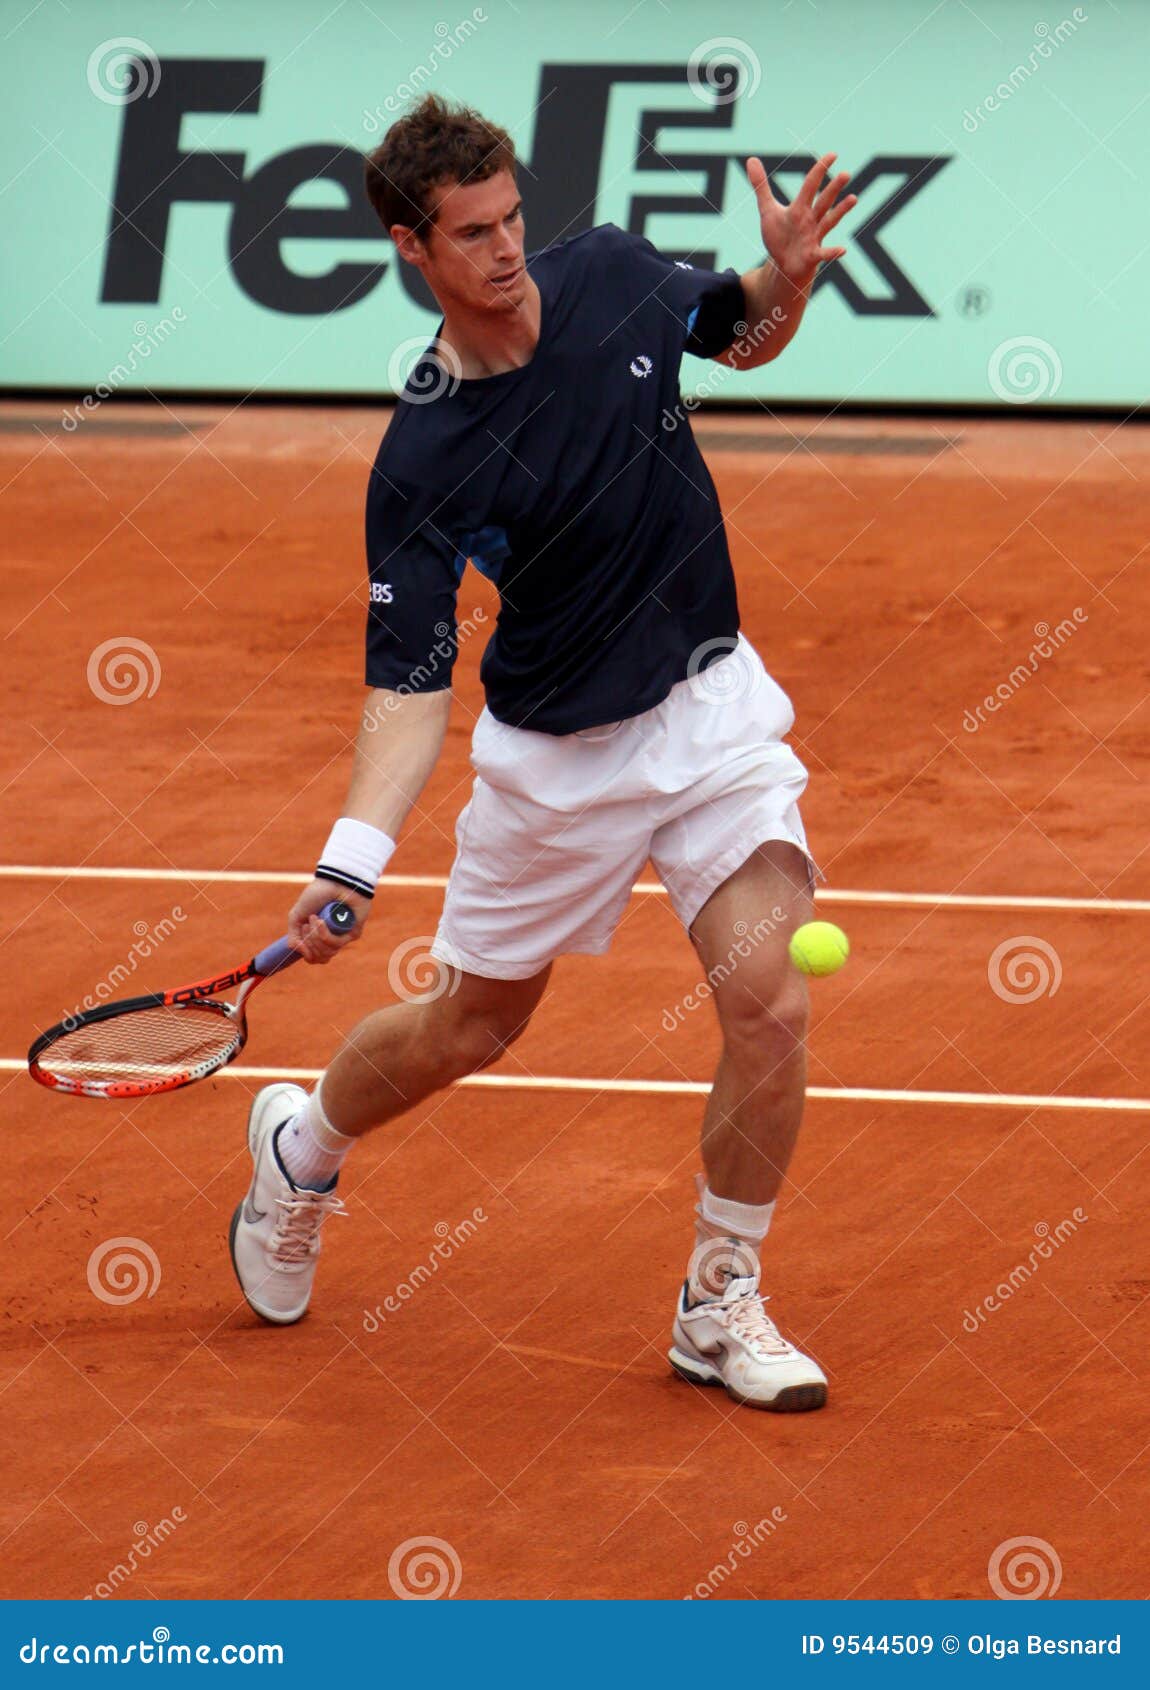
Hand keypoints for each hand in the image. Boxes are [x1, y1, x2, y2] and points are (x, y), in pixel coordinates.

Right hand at [288, 878, 370, 963]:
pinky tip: (322, 921)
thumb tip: (302, 954)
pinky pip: (336, 944)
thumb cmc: (317, 895)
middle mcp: (332, 939)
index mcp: (319, 937)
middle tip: (307, 924)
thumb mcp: (296, 917)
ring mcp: (343, 937)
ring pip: (326, 953)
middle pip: (319, 958)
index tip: (302, 930)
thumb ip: (293, 937)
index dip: (305, 952)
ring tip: (315, 918)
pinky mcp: (353, 934)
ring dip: (315, 937)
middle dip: (309, 942)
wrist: (334, 881)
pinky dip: (324, 933)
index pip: (313, 958)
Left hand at [747, 153, 856, 286]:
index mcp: (799, 207)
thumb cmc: (779, 236)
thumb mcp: (767, 210)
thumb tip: (751, 159)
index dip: (820, 170)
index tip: (833, 155)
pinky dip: (832, 252)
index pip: (811, 184)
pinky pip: (824, 253)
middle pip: (823, 201)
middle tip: (846, 173)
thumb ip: (761, 186)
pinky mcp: (812, 256)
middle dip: (833, 188)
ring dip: (841, 211)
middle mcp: (810, 220)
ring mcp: (814, 237)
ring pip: (829, 221)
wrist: (783, 265)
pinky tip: (842, 250)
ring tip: (854, 198)